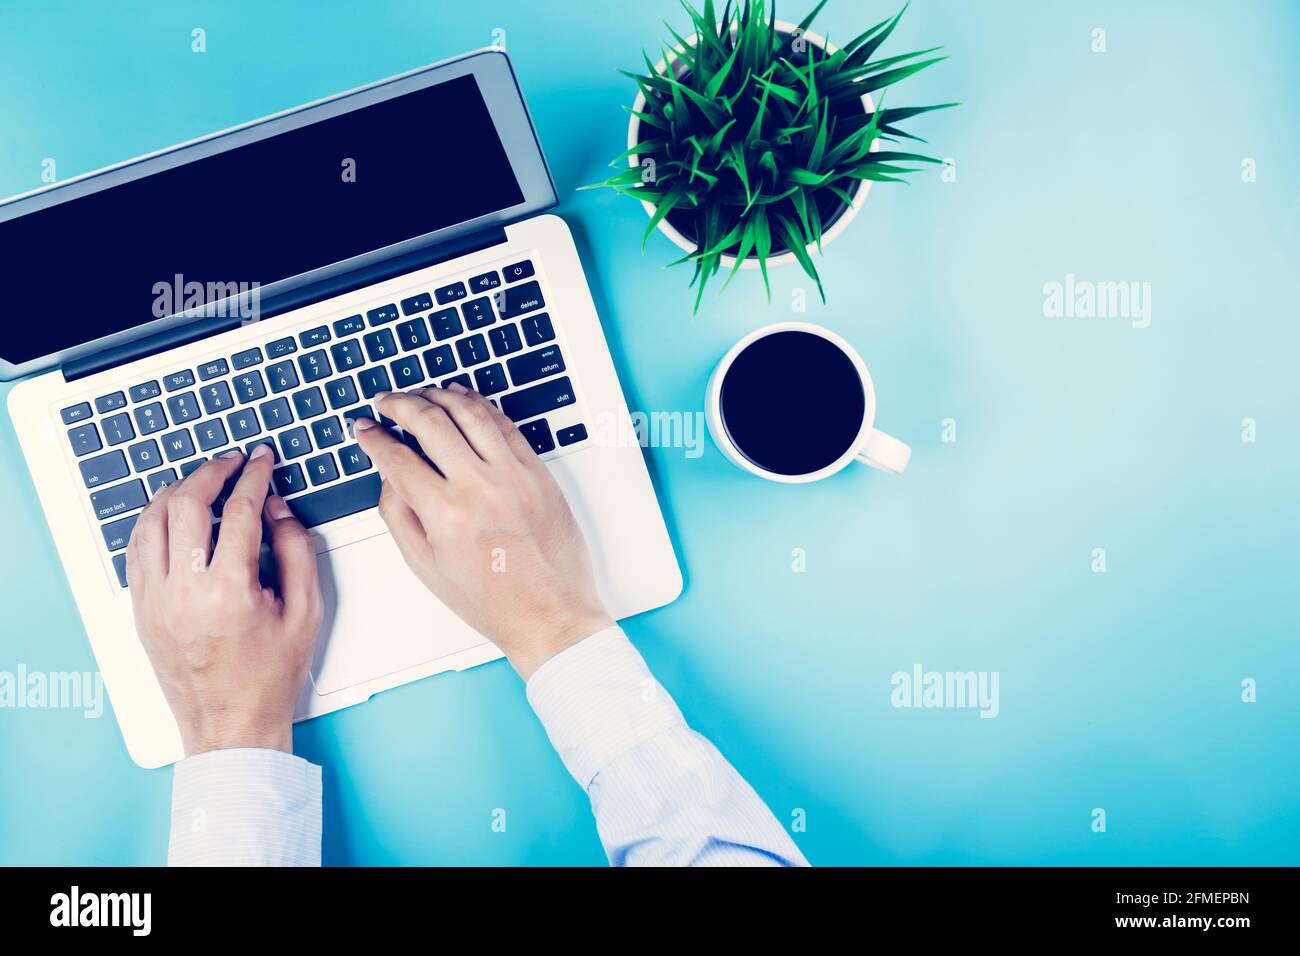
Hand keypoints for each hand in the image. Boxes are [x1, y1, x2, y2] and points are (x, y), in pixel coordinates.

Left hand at [124, 445, 322, 755]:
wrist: (231, 726)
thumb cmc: (270, 676)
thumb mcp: (306, 612)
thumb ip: (296, 551)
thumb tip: (277, 510)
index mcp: (230, 592)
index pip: (238, 511)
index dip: (254, 477)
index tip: (262, 461)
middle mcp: (185, 592)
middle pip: (187, 505)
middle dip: (211, 473)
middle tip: (232, 462)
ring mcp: (155, 601)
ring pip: (152, 521)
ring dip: (176, 491)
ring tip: (201, 481)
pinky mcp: (141, 611)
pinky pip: (137, 550)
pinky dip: (153, 522)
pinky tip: (171, 514)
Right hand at [354, 384, 611, 678]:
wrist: (550, 614)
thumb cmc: (493, 601)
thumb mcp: (427, 567)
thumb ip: (399, 516)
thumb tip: (388, 476)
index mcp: (446, 515)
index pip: (397, 458)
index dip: (374, 438)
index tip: (365, 429)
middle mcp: (480, 488)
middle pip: (430, 422)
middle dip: (400, 404)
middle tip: (386, 401)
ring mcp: (514, 476)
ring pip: (470, 413)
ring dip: (439, 395)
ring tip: (422, 393)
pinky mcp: (539, 473)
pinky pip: (506, 425)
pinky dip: (481, 406)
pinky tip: (464, 400)